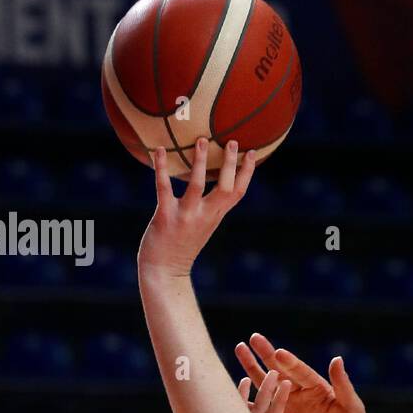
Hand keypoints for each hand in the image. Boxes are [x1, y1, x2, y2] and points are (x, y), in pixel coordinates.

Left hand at [139, 137, 256, 277]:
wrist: (164, 271)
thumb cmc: (180, 246)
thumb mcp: (200, 226)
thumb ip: (207, 208)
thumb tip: (209, 186)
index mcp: (215, 216)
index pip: (238, 192)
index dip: (247, 172)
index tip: (252, 152)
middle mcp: (205, 216)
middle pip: (226, 188)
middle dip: (231, 164)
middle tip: (233, 141)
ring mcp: (186, 217)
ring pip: (198, 186)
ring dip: (201, 162)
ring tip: (202, 140)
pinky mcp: (165, 217)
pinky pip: (164, 188)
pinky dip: (162, 168)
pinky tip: (160, 150)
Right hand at [234, 333, 373, 412]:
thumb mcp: (351, 405)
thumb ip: (342, 384)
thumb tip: (337, 359)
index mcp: (317, 386)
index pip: (299, 371)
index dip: (288, 362)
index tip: (277, 351)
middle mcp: (301, 393)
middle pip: (279, 371)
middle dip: (265, 355)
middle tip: (251, 339)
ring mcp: (290, 407)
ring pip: (267, 385)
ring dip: (252, 370)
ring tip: (239, 350)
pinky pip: (263, 410)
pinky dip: (249, 402)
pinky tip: (233, 391)